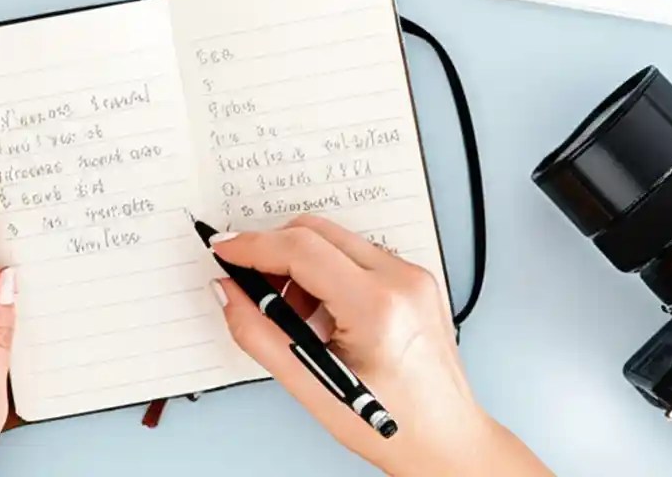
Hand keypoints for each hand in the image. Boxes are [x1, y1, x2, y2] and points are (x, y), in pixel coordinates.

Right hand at [210, 216, 552, 476]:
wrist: (446, 439)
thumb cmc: (394, 425)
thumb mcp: (313, 386)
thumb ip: (260, 335)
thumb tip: (229, 295)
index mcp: (378, 307)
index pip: (301, 250)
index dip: (252, 246)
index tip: (225, 251)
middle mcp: (401, 280)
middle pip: (317, 232)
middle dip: (273, 252)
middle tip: (250, 286)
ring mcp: (413, 276)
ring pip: (335, 240)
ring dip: (300, 265)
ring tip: (294, 317)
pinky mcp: (415, 279)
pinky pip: (357, 256)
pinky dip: (327, 274)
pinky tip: (322, 316)